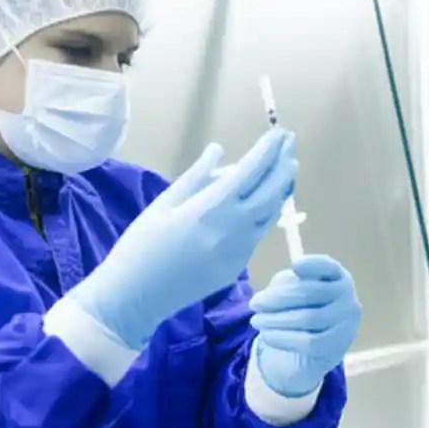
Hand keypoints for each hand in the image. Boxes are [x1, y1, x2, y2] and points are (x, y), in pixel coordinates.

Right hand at [69, 128, 297, 348]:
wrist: (137, 295)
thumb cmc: (142, 245)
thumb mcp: (165, 203)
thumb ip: (197, 176)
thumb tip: (219, 151)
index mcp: (213, 207)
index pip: (252, 170)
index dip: (269, 149)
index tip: (280, 132)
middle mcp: (235, 228)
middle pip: (272, 190)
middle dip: (284, 162)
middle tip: (290, 142)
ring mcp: (240, 249)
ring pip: (272, 213)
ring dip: (282, 187)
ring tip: (287, 166)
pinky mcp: (238, 266)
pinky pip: (260, 232)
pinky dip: (268, 211)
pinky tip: (267, 201)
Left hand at [251, 255, 360, 397]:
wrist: (312, 346)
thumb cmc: (301, 308)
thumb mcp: (293, 290)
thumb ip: (287, 285)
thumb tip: (270, 297)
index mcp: (338, 277)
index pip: (328, 267)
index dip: (313, 265)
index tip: (294, 266)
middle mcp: (348, 298)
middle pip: (310, 293)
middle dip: (277, 298)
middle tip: (254, 303)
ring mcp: (346, 324)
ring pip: (308, 319)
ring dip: (276, 320)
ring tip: (256, 321)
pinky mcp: (338, 346)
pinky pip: (308, 342)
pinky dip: (283, 338)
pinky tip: (266, 336)